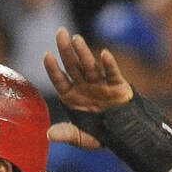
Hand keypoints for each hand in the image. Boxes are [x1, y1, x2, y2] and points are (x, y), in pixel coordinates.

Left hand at [44, 26, 132, 150]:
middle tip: (60, 32)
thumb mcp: (81, 138)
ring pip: (90, 66)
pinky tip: (104, 54)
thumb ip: (67, 134)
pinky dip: (109, 64)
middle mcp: (84, 86)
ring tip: (76, 39)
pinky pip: (112, 73)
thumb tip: (49, 135)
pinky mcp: (116, 84)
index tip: (46, 55)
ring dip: (83, 52)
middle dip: (66, 50)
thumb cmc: (100, 133)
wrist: (124, 134)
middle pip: (73, 66)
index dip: (53, 69)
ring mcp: (100, 83)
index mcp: (72, 97)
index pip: (60, 81)